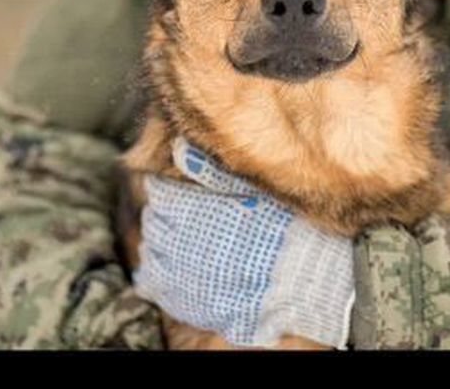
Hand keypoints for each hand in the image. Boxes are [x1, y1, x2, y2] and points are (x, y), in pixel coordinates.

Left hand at [133, 137, 355, 348]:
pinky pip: (155, 286)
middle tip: (179, 209)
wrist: (297, 279)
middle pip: (153, 220)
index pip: (160, 192)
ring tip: (178, 238)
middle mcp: (175, 243)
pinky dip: (158, 273)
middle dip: (164, 211)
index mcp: (188, 211)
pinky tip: (172, 268)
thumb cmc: (278, 228)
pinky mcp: (184, 302)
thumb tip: (179, 148)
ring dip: (160, 242)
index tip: (174, 184)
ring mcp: (177, 276)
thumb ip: (209, 170)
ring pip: (151, 252)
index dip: (167, 185)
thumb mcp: (246, 189)